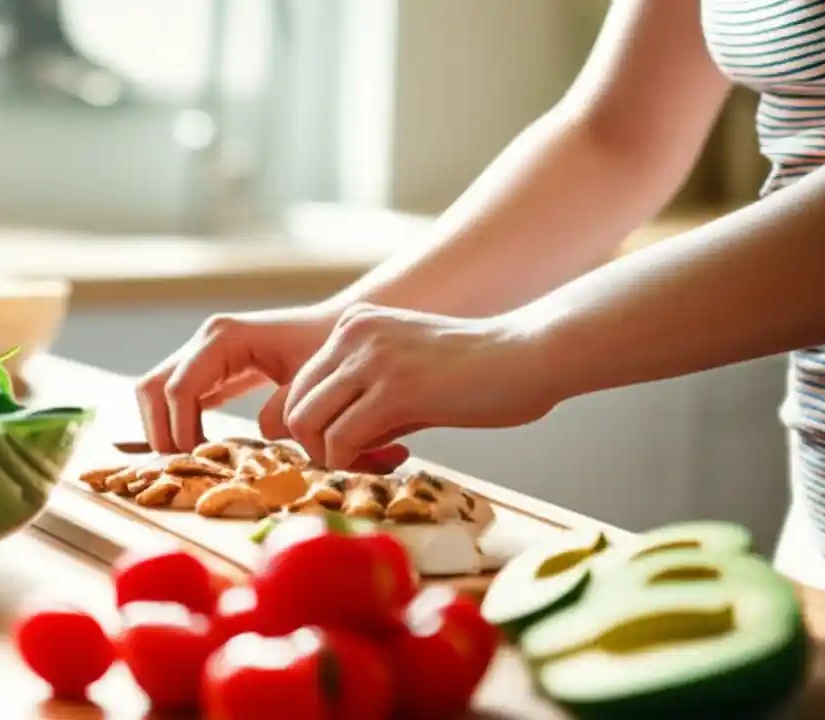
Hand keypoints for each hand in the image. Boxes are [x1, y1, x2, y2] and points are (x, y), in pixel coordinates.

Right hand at [136, 305, 337, 452]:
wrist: (337, 328)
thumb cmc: (329, 347)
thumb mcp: (313, 377)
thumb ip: (287, 404)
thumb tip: (260, 437)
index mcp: (225, 338)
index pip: (179, 388)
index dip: (182, 431)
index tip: (202, 464)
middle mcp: (205, 340)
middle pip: (152, 388)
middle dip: (162, 433)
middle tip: (188, 470)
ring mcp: (202, 352)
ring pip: (154, 393)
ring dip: (164, 430)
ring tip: (196, 463)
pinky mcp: (208, 368)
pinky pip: (174, 397)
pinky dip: (177, 424)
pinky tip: (204, 451)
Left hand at [267, 303, 559, 468]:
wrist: (531, 356)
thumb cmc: (479, 372)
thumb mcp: (405, 373)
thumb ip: (363, 398)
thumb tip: (325, 445)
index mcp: (352, 324)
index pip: (300, 387)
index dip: (319, 428)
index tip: (359, 446)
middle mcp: (352, 333)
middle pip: (294, 407)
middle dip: (319, 447)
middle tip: (364, 461)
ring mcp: (370, 357)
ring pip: (307, 424)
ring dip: (335, 459)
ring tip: (378, 463)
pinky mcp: (393, 389)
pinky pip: (340, 440)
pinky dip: (357, 464)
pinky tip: (397, 459)